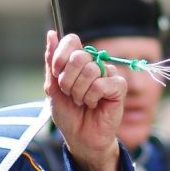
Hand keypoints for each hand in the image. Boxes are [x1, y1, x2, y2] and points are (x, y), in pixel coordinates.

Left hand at [44, 32, 125, 170]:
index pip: (71, 41)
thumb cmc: (68, 113)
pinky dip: (92, 97)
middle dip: (67, 80)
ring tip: (81, 101)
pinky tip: (94, 104)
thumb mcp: (52, 88)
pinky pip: (102, 84)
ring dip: (79, 92)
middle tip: (70, 93)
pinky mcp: (118, 86)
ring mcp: (107, 74)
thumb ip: (51, 62)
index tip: (56, 73)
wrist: (79, 137)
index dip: (61, 56)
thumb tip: (51, 34)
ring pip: (90, 71)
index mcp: (77, 61)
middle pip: (79, 56)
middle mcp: (93, 63)